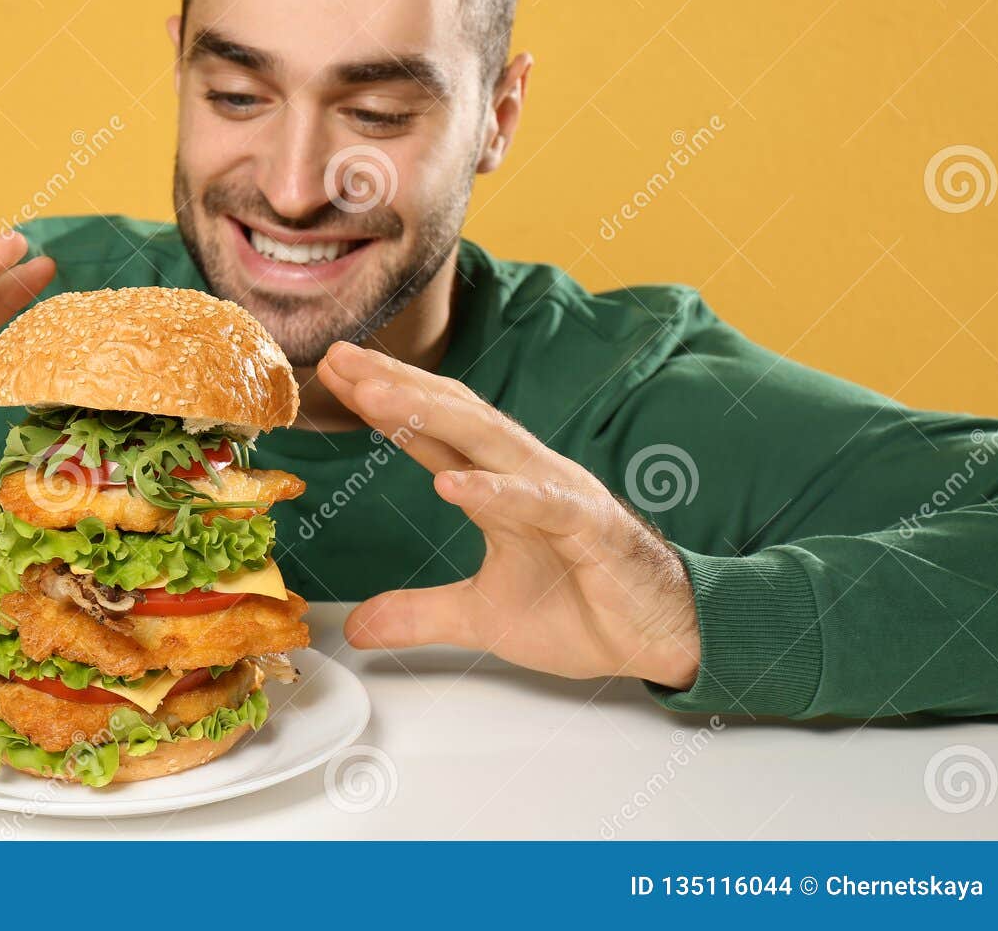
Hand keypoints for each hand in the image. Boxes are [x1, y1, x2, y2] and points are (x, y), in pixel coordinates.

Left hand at [317, 342, 699, 688]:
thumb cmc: (584, 610)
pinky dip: (494, 490)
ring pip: (487, 441)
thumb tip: (356, 626)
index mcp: (499, 486)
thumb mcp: (482, 618)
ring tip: (374, 395)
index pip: (432, 432)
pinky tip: (451, 482)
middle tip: (340, 359)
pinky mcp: (589, 525)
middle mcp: (524, 475)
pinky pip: (537, 502)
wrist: (662, 637)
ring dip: (428, 415)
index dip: (383, 402)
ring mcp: (557, 493)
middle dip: (394, 384)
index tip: (335, 376)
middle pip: (451, 416)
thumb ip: (419, 614)